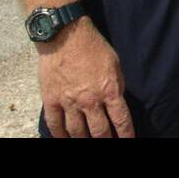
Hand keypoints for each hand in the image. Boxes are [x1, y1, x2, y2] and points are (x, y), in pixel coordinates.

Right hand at [37, 16, 134, 137]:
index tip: (127, 141)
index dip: (126, 135)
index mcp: (109, 90)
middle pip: (100, 131)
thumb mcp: (114, 63)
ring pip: (77, 132)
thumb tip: (117, 101)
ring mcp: (69, 102)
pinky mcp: (51, 100)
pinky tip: (64, 139)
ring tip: (87, 143)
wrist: (64, 34)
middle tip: (107, 143)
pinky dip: (59, 135)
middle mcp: (90, 100)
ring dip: (83, 141)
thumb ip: (116, 84)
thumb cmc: (92, 45)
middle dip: (105, 141)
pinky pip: (55, 124)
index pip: (121, 120)